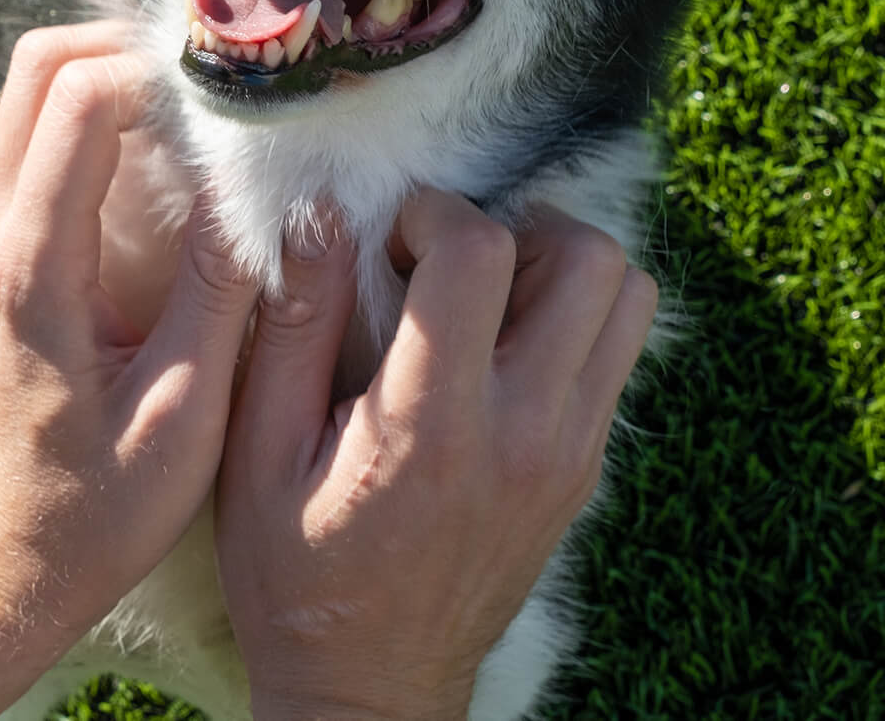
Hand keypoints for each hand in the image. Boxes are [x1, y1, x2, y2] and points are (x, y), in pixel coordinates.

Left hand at [0, 22, 260, 639]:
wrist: (10, 565)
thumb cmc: (98, 509)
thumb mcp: (184, 413)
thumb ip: (217, 292)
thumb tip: (254, 190)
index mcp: (36, 268)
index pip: (78, 101)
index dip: (160, 74)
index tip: (232, 98)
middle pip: (38, 67)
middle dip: (128, 48)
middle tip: (213, 84)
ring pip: (33, 95)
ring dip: (112, 77)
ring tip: (199, 112)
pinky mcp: (3, 257)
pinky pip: (40, 143)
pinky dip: (98, 120)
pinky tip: (167, 161)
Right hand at [215, 190, 658, 720]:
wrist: (370, 689)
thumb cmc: (297, 573)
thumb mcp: (257, 450)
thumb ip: (295, 326)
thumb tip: (318, 218)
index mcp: (434, 426)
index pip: (482, 256)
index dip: (432, 213)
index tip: (389, 238)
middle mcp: (527, 434)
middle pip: (590, 260)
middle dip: (516, 226)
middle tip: (448, 257)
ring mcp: (571, 455)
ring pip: (627, 300)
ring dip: (559, 268)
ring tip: (481, 294)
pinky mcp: (585, 470)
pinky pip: (614, 354)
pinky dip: (570, 318)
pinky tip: (493, 347)